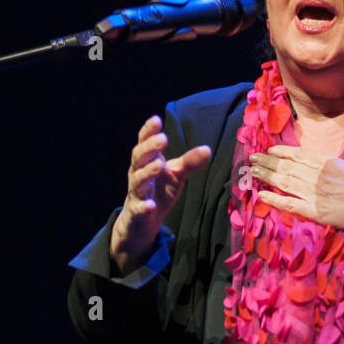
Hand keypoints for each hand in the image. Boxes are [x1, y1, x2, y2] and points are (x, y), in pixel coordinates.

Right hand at [111, 114, 211, 275]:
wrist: (140, 224)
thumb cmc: (158, 192)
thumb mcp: (176, 176)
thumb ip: (189, 163)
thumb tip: (207, 149)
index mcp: (146, 162)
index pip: (144, 143)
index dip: (148, 131)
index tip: (157, 120)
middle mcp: (137, 175)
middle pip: (138, 158)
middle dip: (149, 148)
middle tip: (162, 139)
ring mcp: (135, 194)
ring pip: (137, 181)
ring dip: (147, 173)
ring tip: (159, 165)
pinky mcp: (135, 214)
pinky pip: (137, 209)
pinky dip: (143, 207)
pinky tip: (150, 206)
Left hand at [247, 130, 343, 236]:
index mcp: (327, 162)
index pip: (299, 154)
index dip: (282, 152)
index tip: (270, 151)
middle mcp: (315, 175)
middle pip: (286, 167)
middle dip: (268, 162)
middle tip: (253, 159)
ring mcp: (312, 193)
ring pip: (283, 182)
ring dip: (266, 176)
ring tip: (253, 172)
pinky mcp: (313, 211)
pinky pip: (288, 204)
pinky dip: (274, 200)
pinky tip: (261, 195)